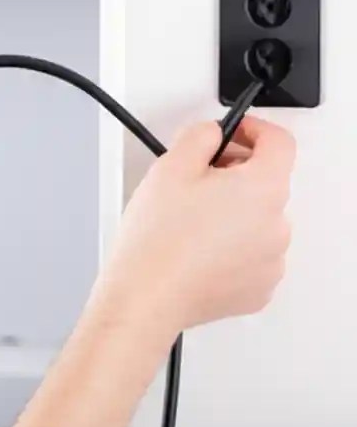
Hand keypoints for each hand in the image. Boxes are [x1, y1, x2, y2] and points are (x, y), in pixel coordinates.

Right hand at [98, 117, 294, 334]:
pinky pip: (250, 255)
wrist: (146, 296)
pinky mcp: (257, 288)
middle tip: (193, 181)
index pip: (279, 143)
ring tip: (188, 222)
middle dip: (233, 175)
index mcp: (262, 189)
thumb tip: (212, 135)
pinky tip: (195, 248)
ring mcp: (271, 261)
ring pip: (257, 221)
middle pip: (266, 183)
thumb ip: (200, 135)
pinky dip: (230, 247)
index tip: (235, 132)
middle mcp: (277, 225)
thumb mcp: (170, 166)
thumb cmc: (157, 240)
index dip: (254, 130)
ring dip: (231, 213)